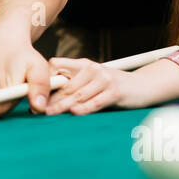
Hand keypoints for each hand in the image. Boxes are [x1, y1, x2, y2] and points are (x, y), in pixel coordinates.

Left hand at [44, 57, 178, 113]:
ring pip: (78, 94)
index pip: (57, 65)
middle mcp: (93, 69)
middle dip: (51, 98)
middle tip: (38, 110)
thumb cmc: (112, 87)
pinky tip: (74, 112)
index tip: (35, 93)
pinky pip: (95, 102)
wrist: (142, 86)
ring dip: (63, 106)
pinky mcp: (115, 91)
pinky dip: (84, 108)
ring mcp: (104, 79)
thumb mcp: (92, 80)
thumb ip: (74, 85)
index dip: (46, 79)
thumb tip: (48, 99)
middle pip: (66, 84)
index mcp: (83, 64)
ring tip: (50, 113)